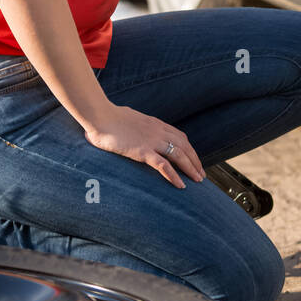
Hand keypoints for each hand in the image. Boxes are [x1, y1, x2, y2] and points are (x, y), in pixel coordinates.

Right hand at [83, 101, 205, 188]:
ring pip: (179, 155)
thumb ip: (135, 126)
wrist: (99, 115)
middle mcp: (158, 131)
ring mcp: (151, 141)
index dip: (189, 149)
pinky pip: (164, 165)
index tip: (193, 159)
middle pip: (184, 146)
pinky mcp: (142, 151)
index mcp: (155, 124)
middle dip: (195, 161)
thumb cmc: (108, 117)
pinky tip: (180, 186)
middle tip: (201, 174)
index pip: (180, 136)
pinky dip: (174, 176)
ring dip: (191, 169)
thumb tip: (130, 131)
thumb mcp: (128, 119)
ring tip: (197, 181)